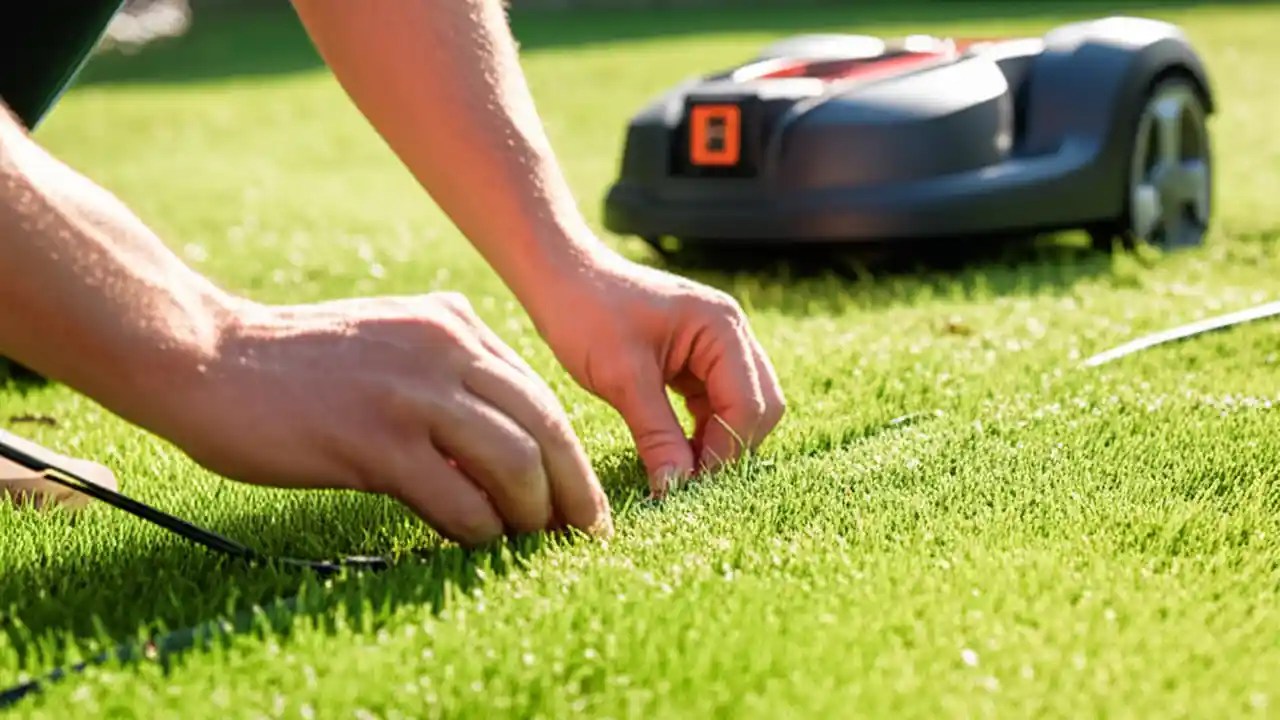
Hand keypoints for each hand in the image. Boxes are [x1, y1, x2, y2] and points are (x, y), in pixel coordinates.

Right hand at [157, 293, 610, 546]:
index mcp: (455, 322)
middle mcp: (447, 347)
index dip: (568, 456)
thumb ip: (451, 381)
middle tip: (582, 534)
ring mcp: (413, 391)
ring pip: (516, 462)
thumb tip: (507, 451)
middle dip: (572, 490)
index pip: (540, 395)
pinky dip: (478, 530)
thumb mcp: (392, 346)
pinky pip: (457, 498)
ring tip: (527, 543)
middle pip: (546, 426)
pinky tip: (474, 544)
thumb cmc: (297, 365)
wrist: (207, 357)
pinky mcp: (376, 438)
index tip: (578, 498)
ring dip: (531, 515)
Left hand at [528, 254, 784, 497]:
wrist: (559, 278)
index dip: (726, 452)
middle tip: (689, 484)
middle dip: (729, 448)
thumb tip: (676, 490)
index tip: (690, 487)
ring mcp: (718, 345)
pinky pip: (716, 403)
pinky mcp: (698, 358)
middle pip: (758, 408)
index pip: (749, 405)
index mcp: (722, 327)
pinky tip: (674, 453)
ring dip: (716, 442)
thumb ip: (657, 436)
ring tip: (679, 474)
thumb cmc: (586, 313)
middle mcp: (731, 333)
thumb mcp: (622, 379)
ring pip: (740, 409)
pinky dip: (701, 431)